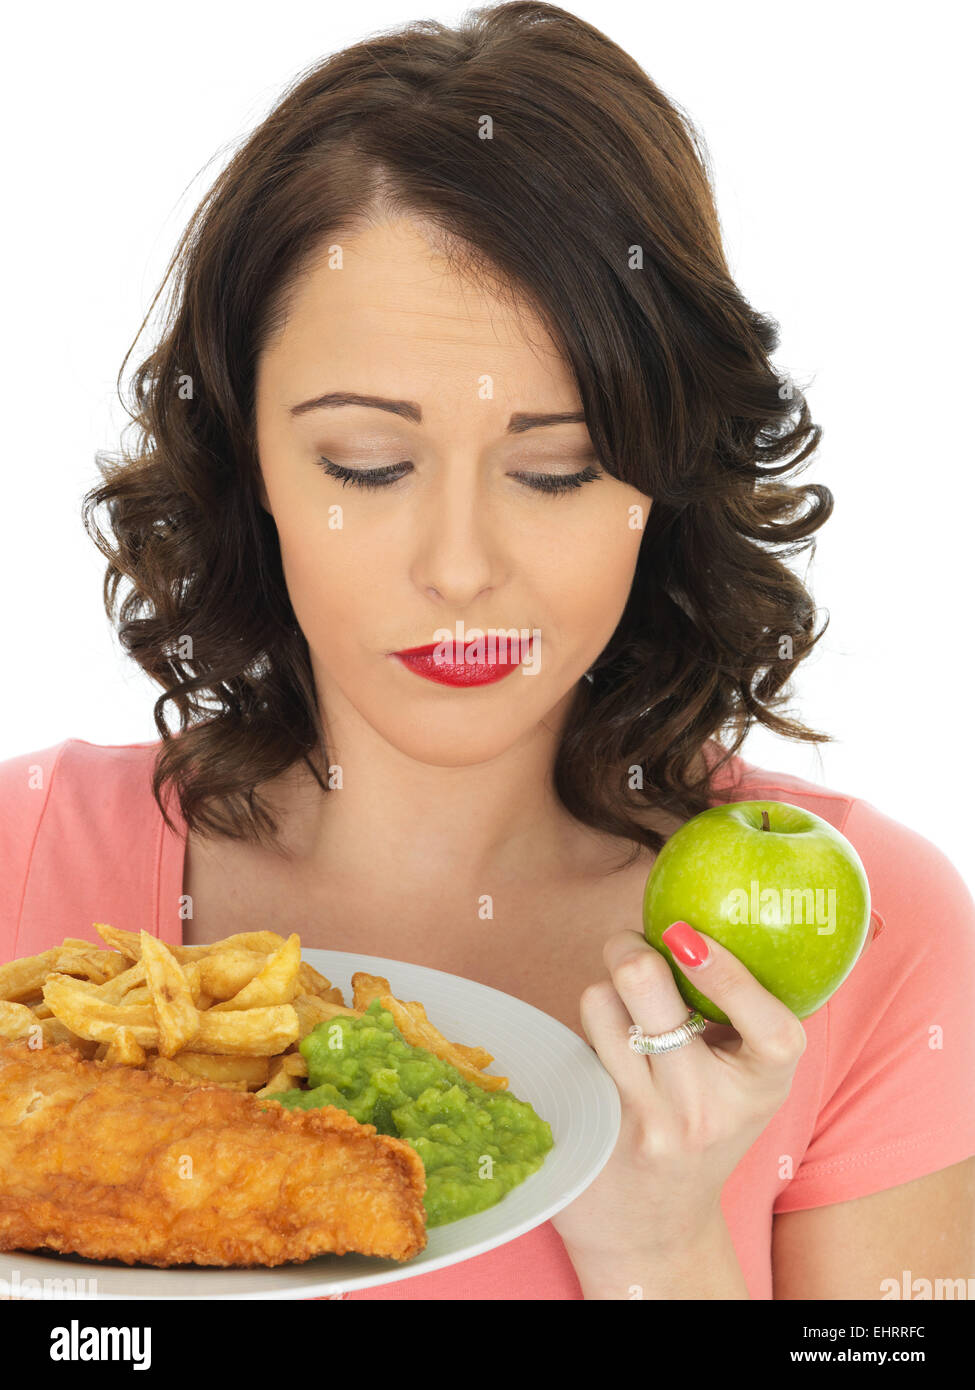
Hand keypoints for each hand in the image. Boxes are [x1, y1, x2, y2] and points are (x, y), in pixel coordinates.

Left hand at [550, 922, 806, 1262]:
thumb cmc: (706, 1128)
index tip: (689, 936)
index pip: (769, 1027)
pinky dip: (585, 1036)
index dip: (727, 973)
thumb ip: (740, 1010)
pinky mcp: (592, 1126)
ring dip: (604, 994)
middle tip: (634, 950)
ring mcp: (644, 1120)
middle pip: (646, 985)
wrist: (655, 1231)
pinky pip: (574, 1040)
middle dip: (630, 948)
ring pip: (598, 1001)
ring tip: (622, 1016)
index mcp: (763, 1085)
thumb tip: (694, 915)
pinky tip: (602, 1060)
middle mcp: (704, 1106)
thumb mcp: (746, 1080)